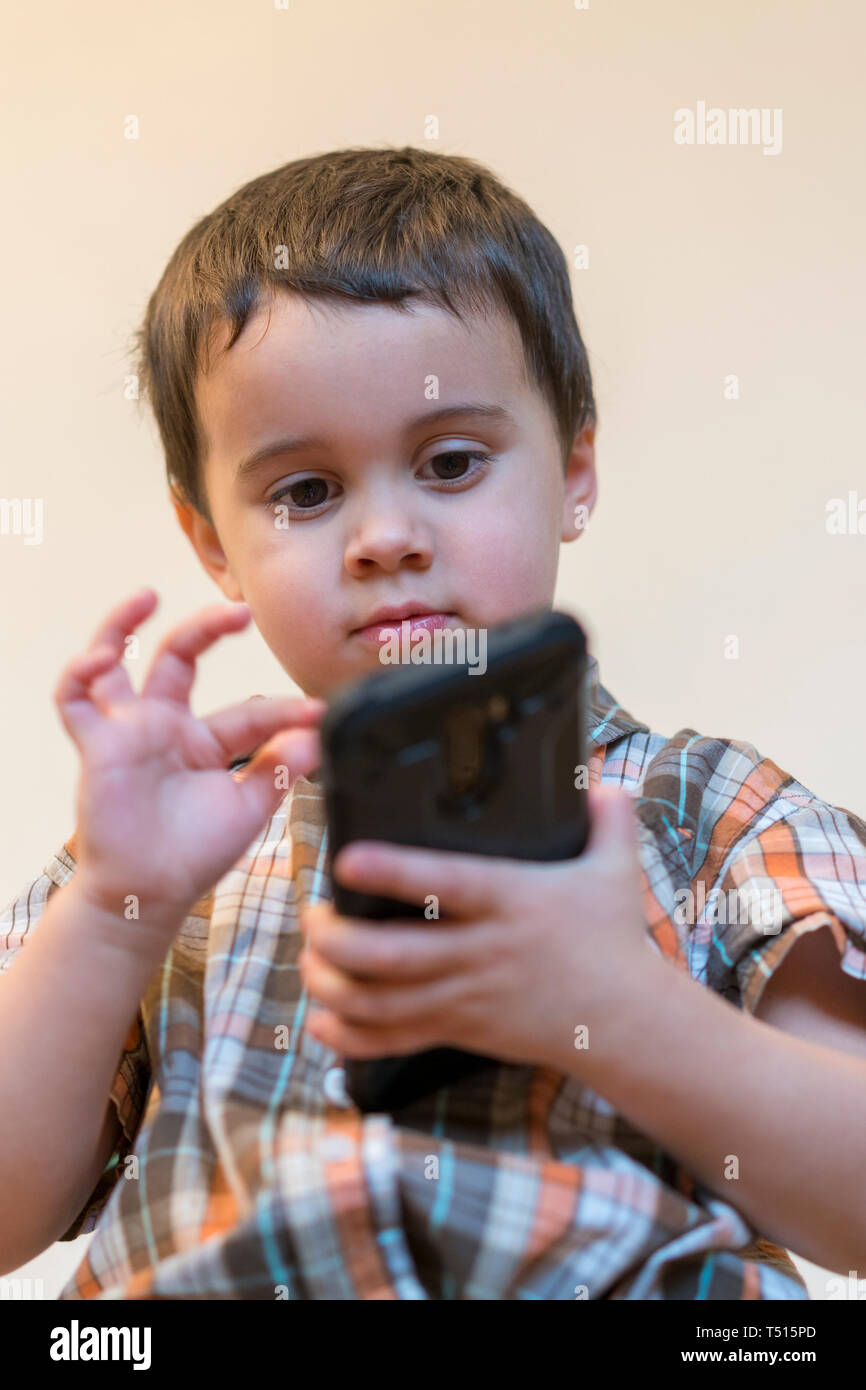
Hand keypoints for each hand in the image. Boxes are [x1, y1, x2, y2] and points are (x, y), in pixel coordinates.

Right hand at [54, 588, 324, 947]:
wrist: (149, 893)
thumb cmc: (195, 854)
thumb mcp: (249, 809)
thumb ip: (280, 770)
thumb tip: (316, 737)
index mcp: (207, 739)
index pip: (250, 710)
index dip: (285, 711)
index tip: (318, 712)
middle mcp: (166, 725)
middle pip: (181, 657)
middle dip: (208, 628)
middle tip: (242, 612)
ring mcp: (129, 731)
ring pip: (116, 662)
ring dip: (122, 624)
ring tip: (147, 596)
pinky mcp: (97, 745)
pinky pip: (74, 700)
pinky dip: (81, 673)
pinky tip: (102, 659)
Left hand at [298, 785, 655, 1070]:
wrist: (627, 1021)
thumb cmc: (614, 938)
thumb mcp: (616, 869)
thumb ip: (607, 818)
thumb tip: (597, 774)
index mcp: (513, 902)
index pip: (446, 884)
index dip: (394, 873)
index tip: (347, 858)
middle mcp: (483, 952)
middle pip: (395, 955)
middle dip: (338, 940)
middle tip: (311, 914)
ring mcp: (468, 997)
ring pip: (384, 1002)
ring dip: (333, 984)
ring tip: (309, 959)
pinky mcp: (462, 1031)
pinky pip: (395, 1042)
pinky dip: (352, 1038)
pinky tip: (323, 1022)